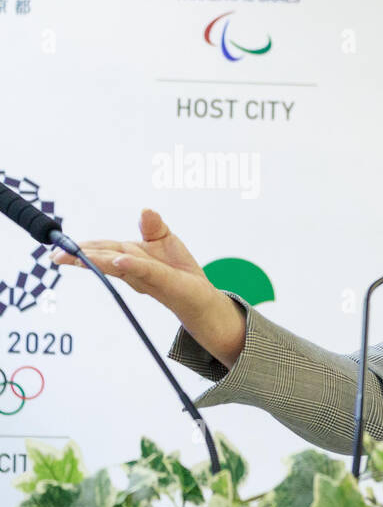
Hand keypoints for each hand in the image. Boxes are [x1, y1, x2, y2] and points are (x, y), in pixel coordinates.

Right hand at [53, 209, 246, 366]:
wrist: (201, 297)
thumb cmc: (178, 269)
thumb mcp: (165, 240)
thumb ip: (153, 226)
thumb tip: (146, 210)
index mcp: (130, 256)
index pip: (103, 249)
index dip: (81, 248)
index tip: (58, 247)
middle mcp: (135, 268)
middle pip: (106, 258)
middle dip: (81, 256)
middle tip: (57, 256)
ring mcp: (149, 277)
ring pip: (121, 266)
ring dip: (100, 260)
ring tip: (79, 257)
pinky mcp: (167, 282)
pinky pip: (148, 271)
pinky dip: (133, 265)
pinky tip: (120, 261)